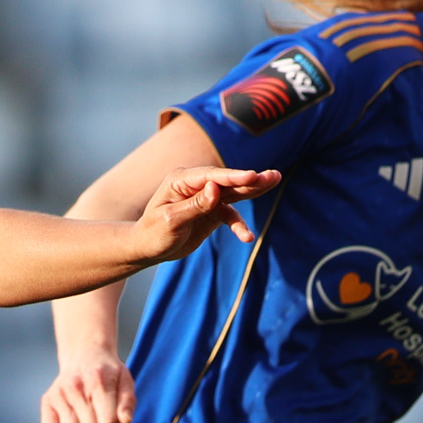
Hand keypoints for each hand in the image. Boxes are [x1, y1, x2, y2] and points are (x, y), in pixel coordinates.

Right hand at [41, 349, 135, 422]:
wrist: (84, 354)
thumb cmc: (107, 372)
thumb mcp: (125, 381)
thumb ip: (128, 402)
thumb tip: (125, 421)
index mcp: (98, 381)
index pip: (107, 422)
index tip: (112, 416)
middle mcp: (75, 388)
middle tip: (100, 421)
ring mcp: (58, 395)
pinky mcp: (47, 402)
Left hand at [127, 166, 279, 266]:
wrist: (148, 247)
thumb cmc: (154, 232)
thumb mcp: (171, 220)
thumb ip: (194, 205)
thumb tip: (215, 189)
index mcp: (181, 180)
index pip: (211, 176)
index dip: (233, 177)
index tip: (252, 176)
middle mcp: (196, 184)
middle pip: (227, 181)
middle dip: (250, 179)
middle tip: (274, 175)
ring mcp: (206, 197)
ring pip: (233, 193)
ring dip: (253, 190)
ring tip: (274, 181)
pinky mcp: (212, 211)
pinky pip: (230, 215)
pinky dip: (239, 225)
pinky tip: (247, 237)